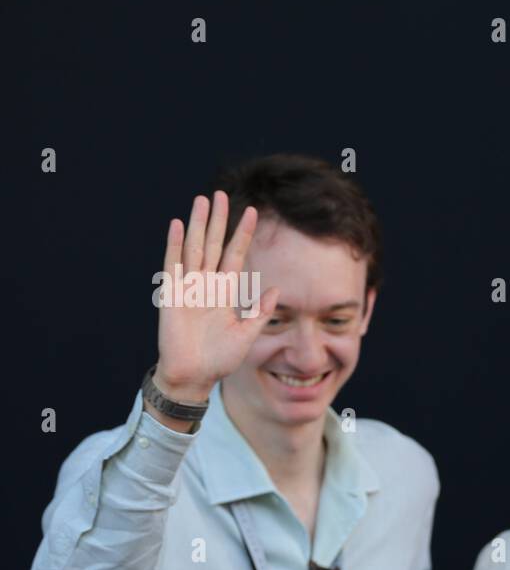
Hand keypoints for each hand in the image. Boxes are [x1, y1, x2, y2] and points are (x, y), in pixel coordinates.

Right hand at [154, 192, 278, 401]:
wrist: (195, 375)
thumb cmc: (220, 358)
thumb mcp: (247, 334)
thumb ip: (259, 312)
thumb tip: (276, 290)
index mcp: (226, 291)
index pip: (235, 254)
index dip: (242, 234)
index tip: (251, 212)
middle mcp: (207, 284)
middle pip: (214, 244)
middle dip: (218, 220)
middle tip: (221, 194)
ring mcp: (189, 286)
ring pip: (195, 248)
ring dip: (198, 224)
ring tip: (202, 200)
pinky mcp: (173, 294)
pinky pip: (174, 264)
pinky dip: (176, 244)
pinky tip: (179, 225)